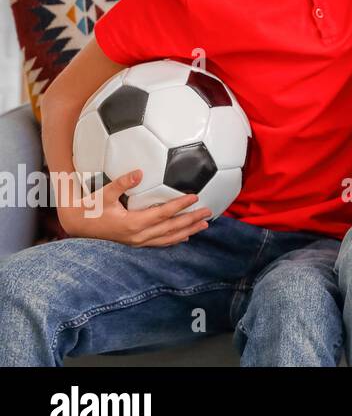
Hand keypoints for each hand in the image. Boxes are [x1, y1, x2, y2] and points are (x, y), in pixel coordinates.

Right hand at [57, 170, 211, 247]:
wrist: (78, 226)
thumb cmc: (91, 208)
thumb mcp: (104, 193)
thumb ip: (122, 182)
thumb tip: (139, 171)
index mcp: (133, 223)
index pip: (163, 214)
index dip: (180, 205)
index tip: (195, 196)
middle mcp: (138, 236)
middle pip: (171, 228)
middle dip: (191, 220)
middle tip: (209, 212)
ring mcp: (137, 242)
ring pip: (168, 238)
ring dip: (187, 231)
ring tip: (204, 225)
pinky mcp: (135, 244)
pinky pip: (159, 243)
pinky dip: (174, 239)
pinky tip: (186, 237)